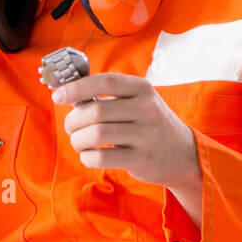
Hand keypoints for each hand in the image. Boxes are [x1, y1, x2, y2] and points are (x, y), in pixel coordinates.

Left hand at [52, 73, 201, 194]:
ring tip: (78, 142)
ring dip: (78, 140)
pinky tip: (88, 155)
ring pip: (97, 134)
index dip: (77, 87)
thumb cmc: (149, 125)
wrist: (183, 154)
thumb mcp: (138, 103)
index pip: (105, 82)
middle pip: (96, 112)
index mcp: (142, 89)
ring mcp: (146, 135)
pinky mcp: (141, 159)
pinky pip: (102, 157)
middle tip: (70, 127)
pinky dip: (87, 157)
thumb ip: (109, 98)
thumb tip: (68, 94)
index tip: (57, 95)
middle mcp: (147, 109)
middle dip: (73, 121)